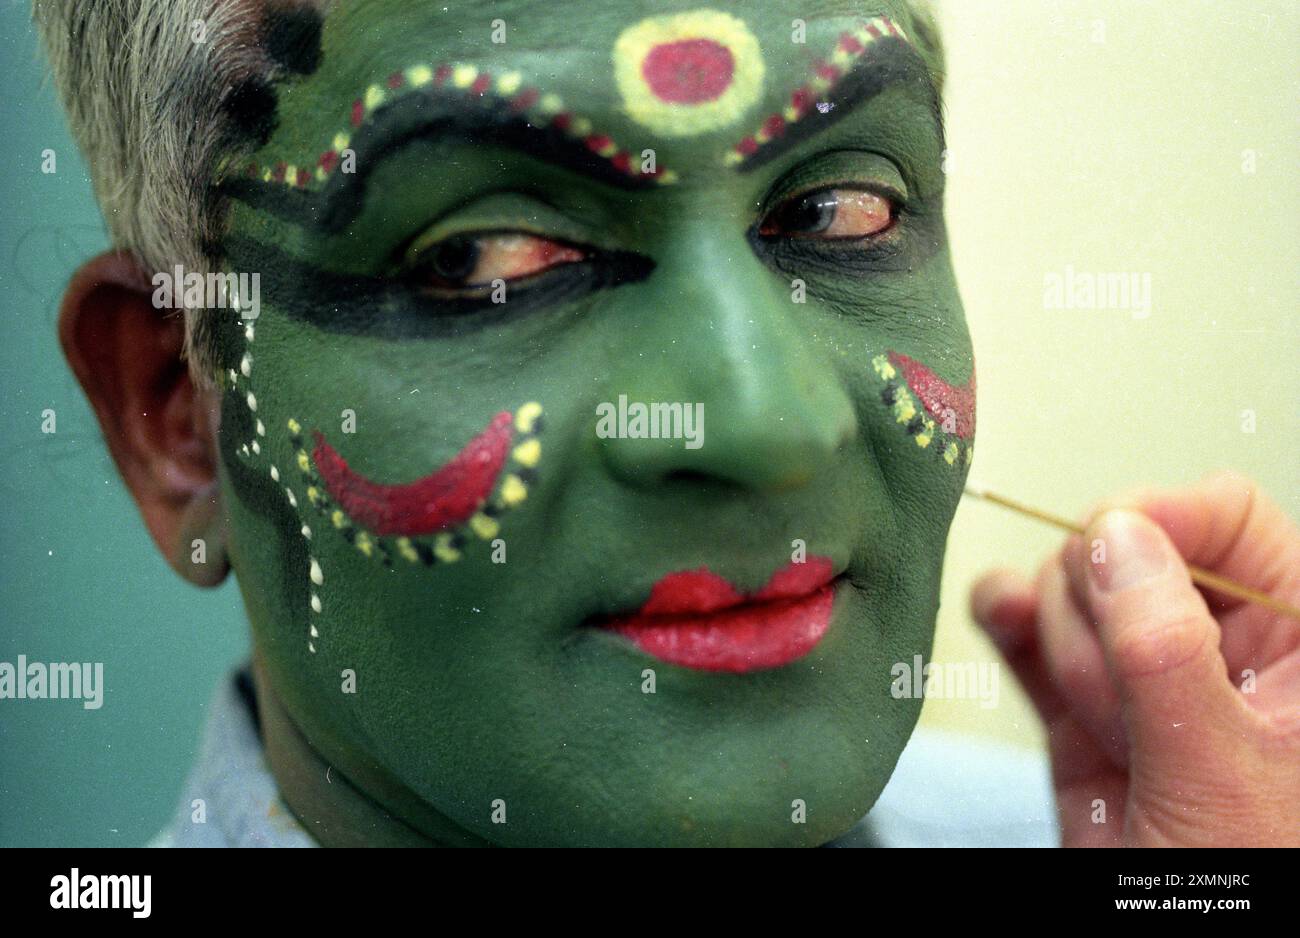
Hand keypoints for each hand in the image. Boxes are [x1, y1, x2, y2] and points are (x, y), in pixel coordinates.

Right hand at [971, 471, 1299, 845]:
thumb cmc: (1249, 887)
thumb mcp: (1222, 772)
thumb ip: (1166, 649)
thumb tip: (1119, 535)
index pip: (1232, 519)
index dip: (1164, 517)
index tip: (1110, 540)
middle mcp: (1223, 644)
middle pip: (1128, 547)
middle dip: (1102, 615)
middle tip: (1126, 701)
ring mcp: (1143, 672)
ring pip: (1069, 589)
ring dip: (1060, 643)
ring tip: (1100, 724)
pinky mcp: (1081, 704)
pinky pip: (1029, 632)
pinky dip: (1005, 619)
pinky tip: (999, 618)